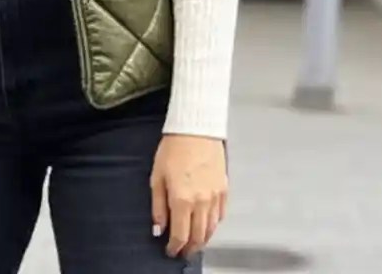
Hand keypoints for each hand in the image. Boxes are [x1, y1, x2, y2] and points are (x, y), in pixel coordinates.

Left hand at [150, 135, 227, 257]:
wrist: (196, 129)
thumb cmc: (173, 150)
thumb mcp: (156, 177)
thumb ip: (158, 207)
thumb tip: (159, 229)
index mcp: (182, 200)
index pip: (180, 235)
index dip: (175, 247)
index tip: (170, 251)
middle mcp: (202, 202)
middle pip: (198, 236)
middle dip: (190, 248)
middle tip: (183, 252)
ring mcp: (215, 196)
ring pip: (211, 228)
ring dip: (202, 239)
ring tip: (194, 243)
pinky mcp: (224, 189)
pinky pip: (221, 214)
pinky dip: (213, 224)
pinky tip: (207, 224)